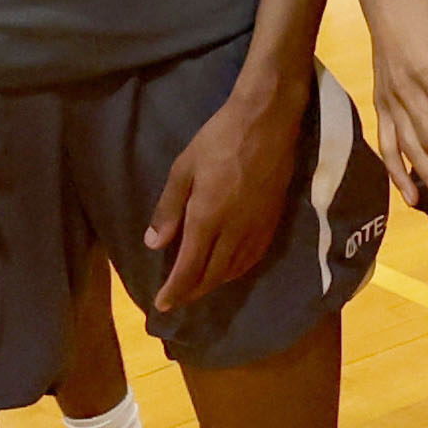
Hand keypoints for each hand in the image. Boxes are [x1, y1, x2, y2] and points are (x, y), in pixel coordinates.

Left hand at [147, 70, 306, 310]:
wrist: (267, 122)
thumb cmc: (219, 139)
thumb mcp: (183, 168)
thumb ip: (168, 209)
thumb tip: (155, 244)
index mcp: (207, 218)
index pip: (189, 268)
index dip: (175, 291)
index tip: (162, 305)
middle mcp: (233, 231)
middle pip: (212, 276)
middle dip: (192, 292)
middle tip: (178, 299)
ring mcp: (256, 228)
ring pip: (234, 270)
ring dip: (214, 284)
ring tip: (199, 287)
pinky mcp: (272, 221)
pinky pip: (253, 258)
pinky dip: (238, 271)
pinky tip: (230, 269)